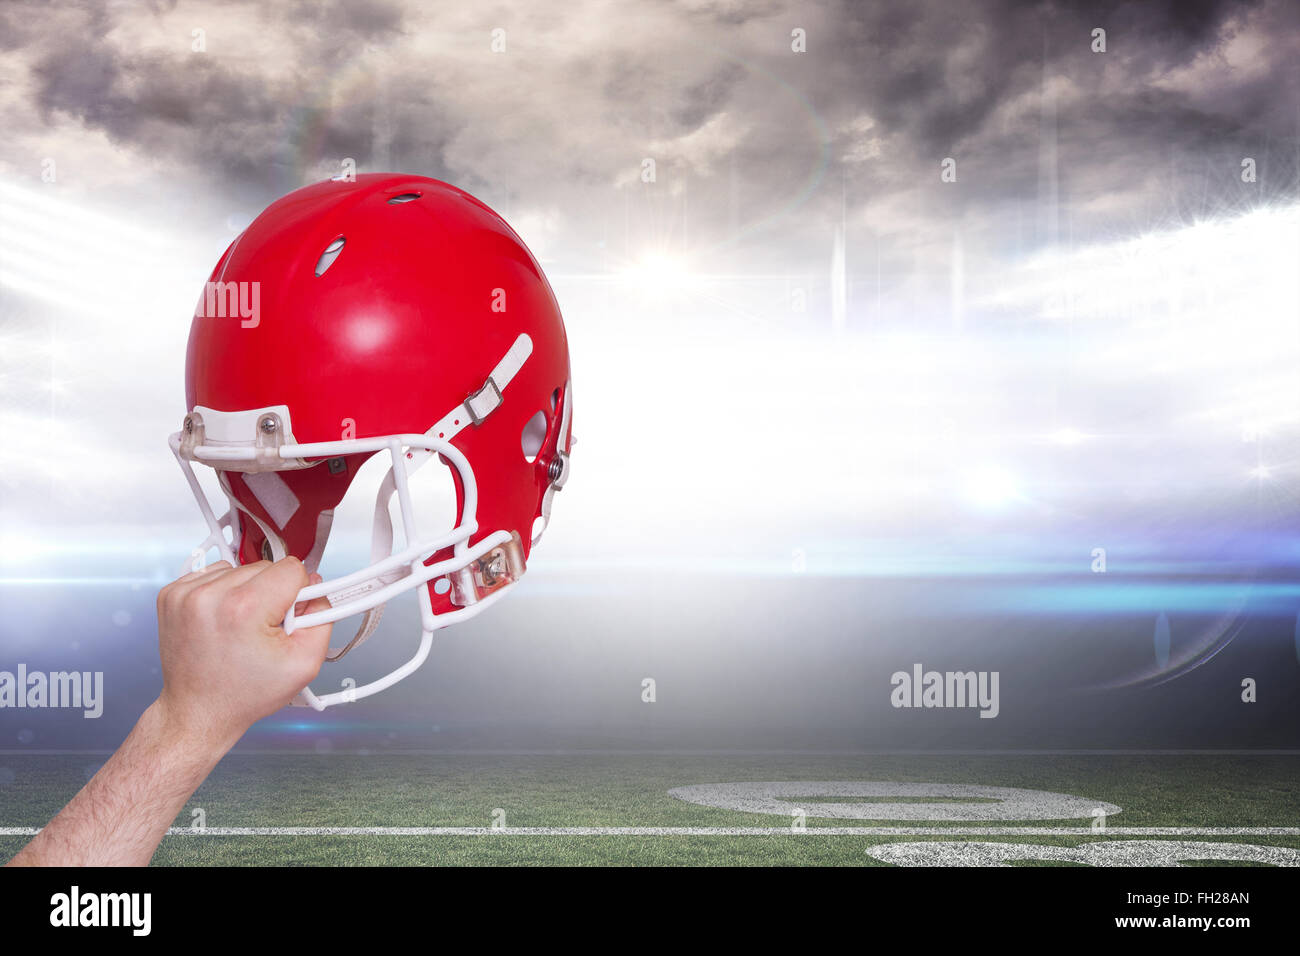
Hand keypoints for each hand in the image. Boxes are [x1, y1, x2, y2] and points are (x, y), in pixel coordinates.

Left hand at [154, 557, 333, 751]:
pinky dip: (222, 593)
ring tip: (239, 626)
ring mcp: (185, 593)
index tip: (286, 619)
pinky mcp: (171, 595)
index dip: (297, 595)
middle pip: (265, 567)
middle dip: (271, 594)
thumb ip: (324, 617)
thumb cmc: (244, 694)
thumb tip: (318, 586)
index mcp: (244, 608)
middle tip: (262, 629)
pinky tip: (222, 620)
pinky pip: (213, 575)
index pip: (291, 568)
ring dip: (246, 592)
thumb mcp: (305, 663)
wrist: (198, 711)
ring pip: (239, 569)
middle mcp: (210, 595)